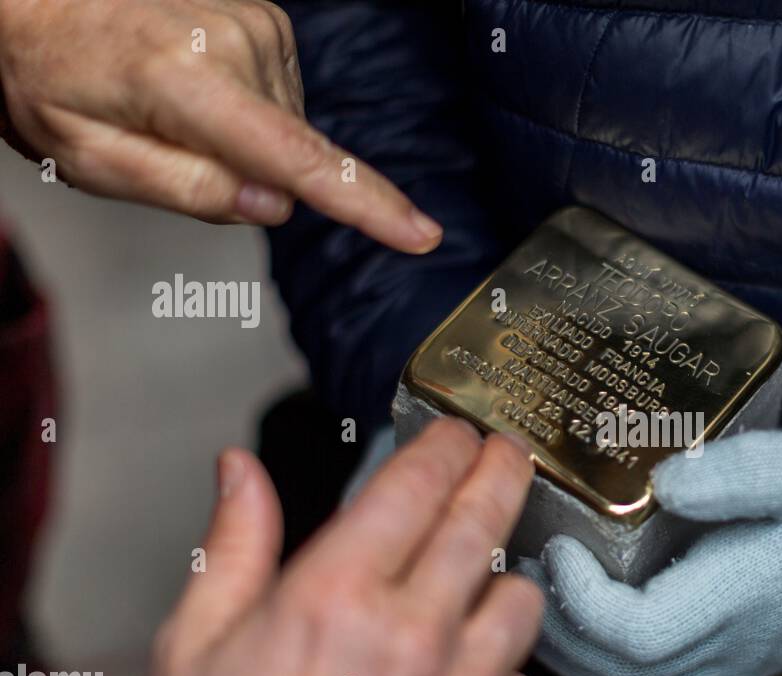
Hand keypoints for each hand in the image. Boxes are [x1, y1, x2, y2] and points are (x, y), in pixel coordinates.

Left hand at [0, 0, 440, 251]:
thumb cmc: (47, 75)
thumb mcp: (89, 159)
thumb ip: (186, 189)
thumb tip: (274, 204)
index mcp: (186, 82)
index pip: (298, 161)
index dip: (366, 206)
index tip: (421, 234)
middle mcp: (233, 41)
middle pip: (287, 156)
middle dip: (244, 172)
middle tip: (164, 142)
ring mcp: (255, 21)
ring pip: (286, 127)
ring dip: (241, 136)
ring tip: (172, 107)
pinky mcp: (264, 16)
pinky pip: (280, 93)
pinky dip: (248, 104)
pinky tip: (197, 86)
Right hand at [145, 418, 541, 675]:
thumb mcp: (198, 639)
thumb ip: (233, 545)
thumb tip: (240, 471)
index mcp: (336, 594)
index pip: (417, 485)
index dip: (447, 447)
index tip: (459, 434)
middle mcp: (412, 635)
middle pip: (485, 522)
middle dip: (503, 472)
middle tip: (507, 456)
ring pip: (520, 602)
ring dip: (503, 585)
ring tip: (480, 589)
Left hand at [520, 423, 781, 675]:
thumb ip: (739, 472)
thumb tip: (664, 482)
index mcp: (746, 594)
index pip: (642, 632)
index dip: (583, 600)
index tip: (557, 546)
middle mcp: (738, 643)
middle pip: (624, 668)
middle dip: (560, 627)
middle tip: (525, 570)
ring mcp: (741, 663)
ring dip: (579, 660)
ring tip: (539, 610)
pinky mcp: (745, 664)